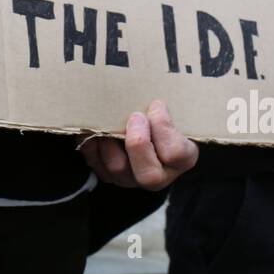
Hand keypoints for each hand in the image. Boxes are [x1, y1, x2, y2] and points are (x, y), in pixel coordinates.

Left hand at [80, 100, 198, 189]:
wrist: (151, 125)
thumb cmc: (166, 116)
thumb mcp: (177, 111)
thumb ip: (167, 107)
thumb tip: (152, 95)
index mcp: (182, 160)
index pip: (176, 154)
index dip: (164, 128)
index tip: (156, 104)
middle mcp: (159, 176)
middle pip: (149, 176)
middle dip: (138, 143)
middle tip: (135, 117)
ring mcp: (132, 178)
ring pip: (117, 168)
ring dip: (110, 141)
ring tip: (110, 119)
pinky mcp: (109, 174)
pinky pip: (96, 163)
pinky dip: (91, 143)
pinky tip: (92, 126)